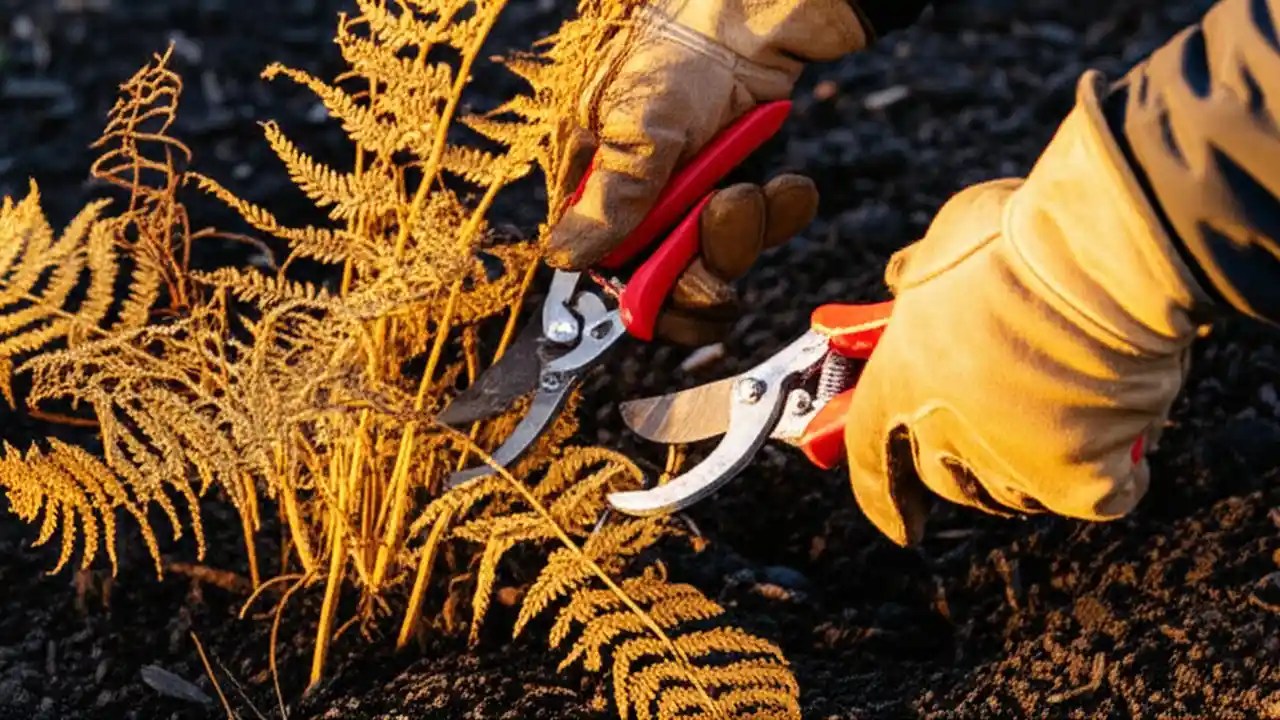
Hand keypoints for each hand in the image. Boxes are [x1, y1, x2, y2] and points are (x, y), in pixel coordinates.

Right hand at [547, 1, 867, 344]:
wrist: (756, 16)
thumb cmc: (683, 52)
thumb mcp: (639, 127)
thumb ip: (610, 201)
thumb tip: (563, 257)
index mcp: (593, 180)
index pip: (602, 265)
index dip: (638, 291)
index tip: (666, 296)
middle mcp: (639, 197)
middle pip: (662, 278)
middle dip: (699, 267)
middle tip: (719, 233)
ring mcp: (690, 195)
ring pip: (716, 260)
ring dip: (743, 234)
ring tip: (750, 189)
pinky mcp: (736, 186)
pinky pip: (760, 231)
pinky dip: (779, 213)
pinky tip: (783, 185)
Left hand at [841, 72, 1211, 545]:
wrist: (1102, 257)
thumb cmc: (1019, 237)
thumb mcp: (943, 243)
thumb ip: (918, 276)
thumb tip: (901, 279)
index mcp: (898, 383)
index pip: (868, 455)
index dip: (881, 492)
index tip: (901, 523)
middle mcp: (948, 437)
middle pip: (948, 477)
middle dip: (964, 461)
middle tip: (995, 427)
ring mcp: (1016, 468)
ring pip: (1018, 490)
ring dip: (1032, 465)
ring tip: (1064, 417)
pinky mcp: (1083, 484)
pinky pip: (1100, 496)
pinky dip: (1115, 475)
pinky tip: (1127, 444)